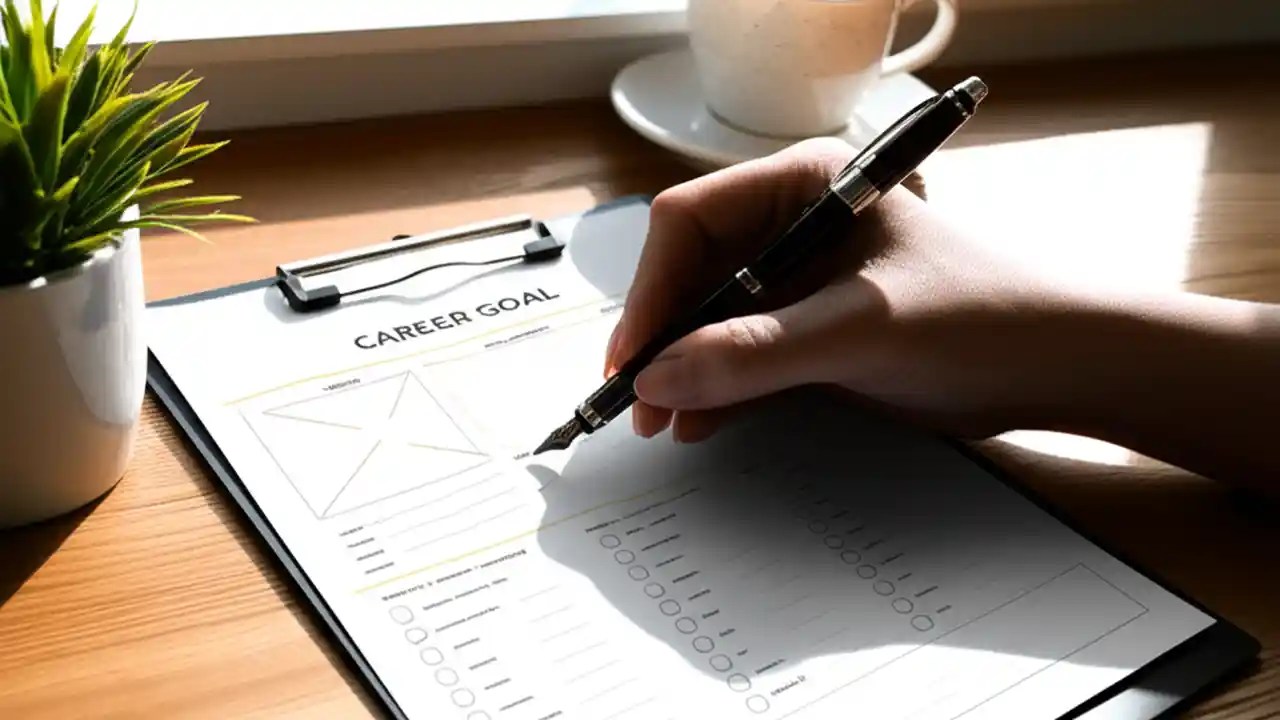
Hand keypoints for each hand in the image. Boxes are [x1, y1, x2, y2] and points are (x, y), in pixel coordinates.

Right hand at [604, 137, 1081, 442]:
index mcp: (804, 185)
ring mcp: (801, 281)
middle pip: (692, 272)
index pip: (690, 222)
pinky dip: (715, 387)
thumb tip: (660, 378)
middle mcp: (792, 225)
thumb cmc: (981, 316)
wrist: (1056, 366)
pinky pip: (741, 353)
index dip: (651, 289)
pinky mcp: (811, 329)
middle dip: (662, 336)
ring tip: (661, 421)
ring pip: (710, 318)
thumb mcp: (861, 330)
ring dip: (682, 369)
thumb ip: (756, 351)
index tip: (636, 357)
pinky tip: (698, 421)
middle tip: (640, 400)